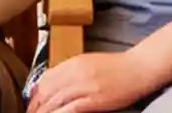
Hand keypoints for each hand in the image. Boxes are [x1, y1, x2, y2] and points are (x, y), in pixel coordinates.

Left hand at [27, 52, 159, 112]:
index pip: (45, 79)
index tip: (32, 105)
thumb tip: (55, 84)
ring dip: (44, 112)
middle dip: (36, 107)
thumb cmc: (117, 67)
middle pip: (47, 91)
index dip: (35, 94)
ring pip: (55, 101)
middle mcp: (76, 72)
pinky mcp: (95, 98)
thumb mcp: (89, 62)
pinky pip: (70, 109)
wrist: (139, 68)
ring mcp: (85, 85)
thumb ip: (72, 71)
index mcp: (73, 62)